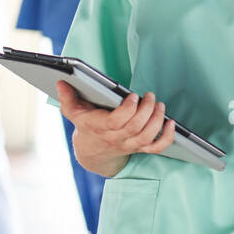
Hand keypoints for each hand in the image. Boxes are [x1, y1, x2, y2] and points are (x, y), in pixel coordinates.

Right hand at [55, 81, 175, 176]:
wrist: (92, 152)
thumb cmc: (86, 126)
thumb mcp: (73, 112)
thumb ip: (67, 97)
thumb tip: (61, 82)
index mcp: (100, 127)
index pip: (116, 122)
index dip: (128, 110)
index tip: (133, 96)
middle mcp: (115, 138)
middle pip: (135, 128)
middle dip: (146, 111)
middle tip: (150, 96)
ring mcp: (128, 145)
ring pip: (146, 137)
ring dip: (157, 121)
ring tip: (159, 105)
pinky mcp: (139, 148)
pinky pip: (156, 148)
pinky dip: (167, 137)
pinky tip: (171, 123)